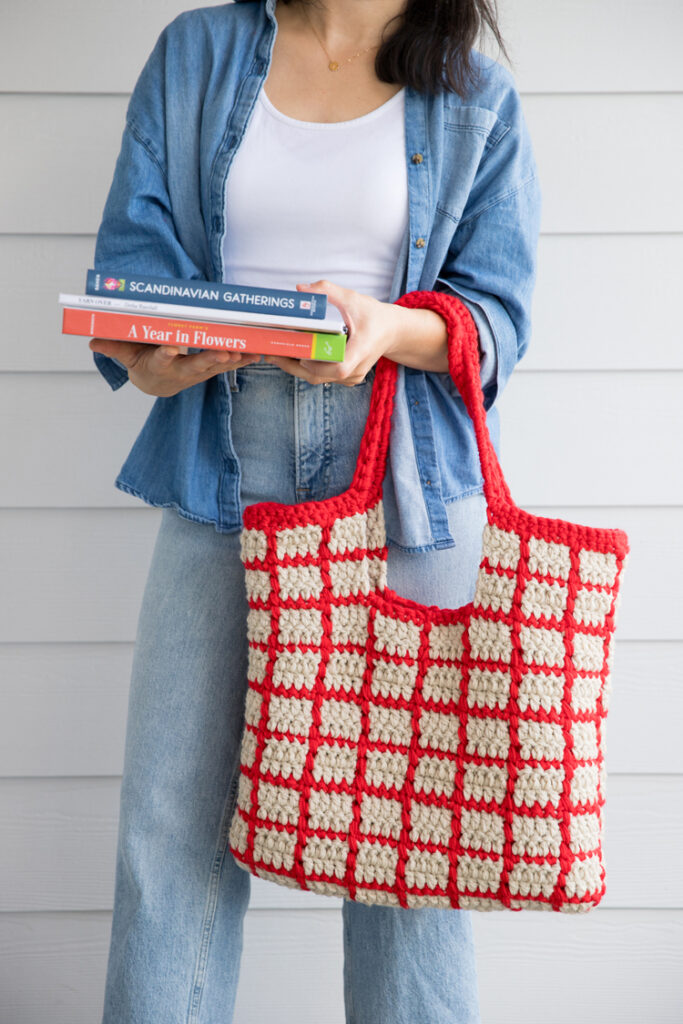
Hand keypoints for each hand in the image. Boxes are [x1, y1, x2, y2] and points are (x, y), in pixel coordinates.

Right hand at [88, 338, 260, 396]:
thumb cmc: (141, 362)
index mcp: (158, 365)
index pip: (162, 359)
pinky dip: (242, 360)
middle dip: (210, 359)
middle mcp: (180, 371)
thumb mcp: (126, 355)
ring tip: (246, 351)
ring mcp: (197, 373)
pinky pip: (227, 365)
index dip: (167, 353)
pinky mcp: (209, 371)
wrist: (156, 384)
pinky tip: (256, 354)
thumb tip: (91, 341)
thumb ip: (113, 347)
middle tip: (223, 352)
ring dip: (231, 360)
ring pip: (216, 366)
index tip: (172, 347)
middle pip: (196, 366)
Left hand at [263, 280, 404, 385]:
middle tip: (272, 353)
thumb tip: (300, 289)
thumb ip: (327, 291)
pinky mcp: (347, 378)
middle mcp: (356, 369)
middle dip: (294, 366)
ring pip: (318, 379)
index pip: (339, 368)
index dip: (317, 364)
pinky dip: (307, 368)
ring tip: (276, 354)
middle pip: (320, 376)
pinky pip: (323, 377)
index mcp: (361, 351)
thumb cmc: (374, 316)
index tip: (301, 353)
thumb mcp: (352, 299)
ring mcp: (351, 377)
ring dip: (296, 368)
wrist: (392, 331)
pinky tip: (292, 356)